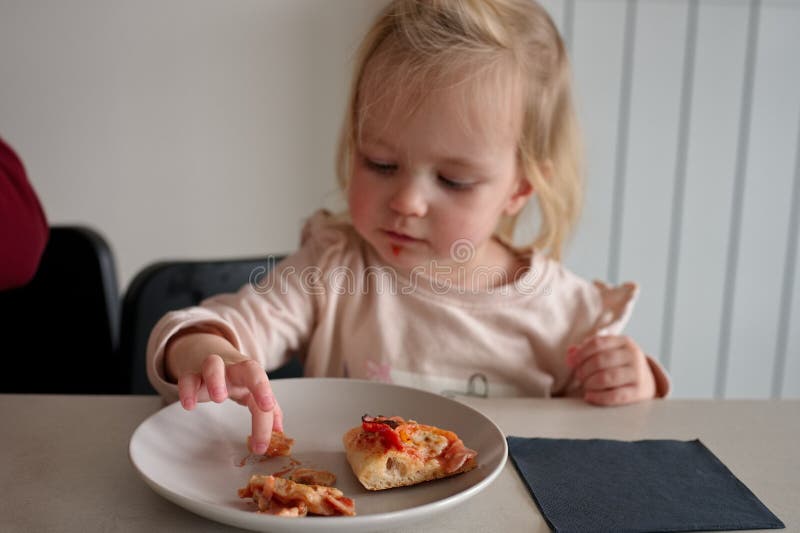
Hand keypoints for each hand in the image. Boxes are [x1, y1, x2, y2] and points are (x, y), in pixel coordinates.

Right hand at [166, 332, 283, 453]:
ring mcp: (213, 368)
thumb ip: (267, 412)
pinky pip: (187, 378)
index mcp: (253, 376)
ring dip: (217, 379)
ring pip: (214, 364)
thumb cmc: (234, 376)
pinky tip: (189, 405)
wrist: (208, 351)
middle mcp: (235, 369)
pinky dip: (187, 389)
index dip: (273, 412)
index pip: (266, 394)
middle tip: (264, 405)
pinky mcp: (192, 373)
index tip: (273, 433)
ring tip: (219, 398)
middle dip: (259, 384)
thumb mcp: (253, 391)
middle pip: (251, 368)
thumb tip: (279, 432)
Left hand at [566, 334, 655, 405]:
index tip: (572, 362)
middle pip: (600, 361)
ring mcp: (638, 374)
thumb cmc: (619, 366)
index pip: (597, 343)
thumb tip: (570, 354)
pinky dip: (598, 397)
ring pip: (606, 377)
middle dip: (584, 370)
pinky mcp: (638, 392)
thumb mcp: (607, 353)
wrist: (645, 383)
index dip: (581, 353)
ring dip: (589, 383)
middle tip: (579, 377)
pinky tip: (589, 396)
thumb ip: (587, 351)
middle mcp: (633, 355)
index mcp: (624, 342)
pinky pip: (614, 395)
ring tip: (586, 386)